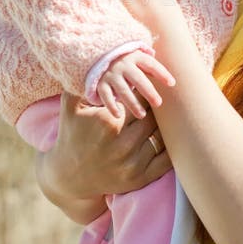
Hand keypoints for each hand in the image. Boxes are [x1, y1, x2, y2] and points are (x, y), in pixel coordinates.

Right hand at [36, 93, 171, 223]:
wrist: (69, 178)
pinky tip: (173, 139)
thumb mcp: (70, 109)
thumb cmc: (71, 137)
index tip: (150, 89)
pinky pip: (166, 162)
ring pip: (161, 138)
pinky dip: (172, 149)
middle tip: (163, 103)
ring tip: (170, 118)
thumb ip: (81, 85)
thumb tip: (93, 64)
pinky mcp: (140, 179)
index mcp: (109, 123)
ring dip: (165, 128)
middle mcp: (122, 145)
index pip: (139, 101)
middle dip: (158, 111)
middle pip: (154, 120)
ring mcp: (132, 164)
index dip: (146, 94)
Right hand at [97, 49, 175, 117]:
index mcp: (135, 57)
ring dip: (132, 103)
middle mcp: (123, 65)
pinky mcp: (101, 84)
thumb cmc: (129, 63)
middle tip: (158, 103)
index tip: (172, 83)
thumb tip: (172, 81)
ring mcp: (111, 75)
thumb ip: (152, 68)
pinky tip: (118, 115)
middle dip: (148, 92)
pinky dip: (111, 106)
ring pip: (123, 90)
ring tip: (142, 115)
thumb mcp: (139, 60)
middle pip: (138, 79)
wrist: (101, 58)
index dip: (162, 73)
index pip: (151, 64)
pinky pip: (106, 96)